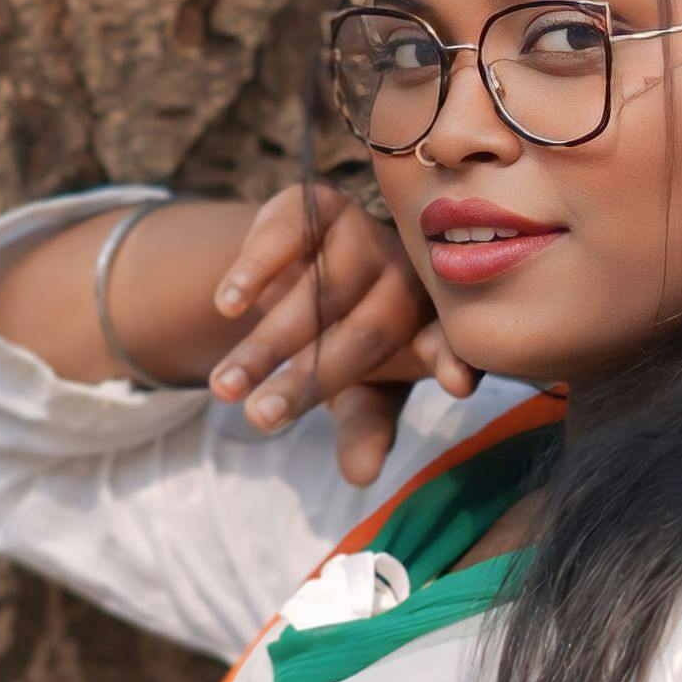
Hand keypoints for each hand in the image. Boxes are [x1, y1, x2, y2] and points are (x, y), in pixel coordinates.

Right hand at [208, 181, 478, 485]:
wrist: (304, 278)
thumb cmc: (347, 347)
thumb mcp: (359, 393)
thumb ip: (366, 427)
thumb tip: (361, 475)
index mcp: (434, 327)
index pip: (449, 345)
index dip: (453, 360)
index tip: (457, 384)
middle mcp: (408, 278)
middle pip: (368, 331)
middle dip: (309, 379)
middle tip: (260, 418)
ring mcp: (366, 237)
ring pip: (319, 292)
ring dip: (267, 342)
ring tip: (224, 389)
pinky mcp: (320, 207)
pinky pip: (290, 231)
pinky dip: (255, 268)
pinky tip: (228, 304)